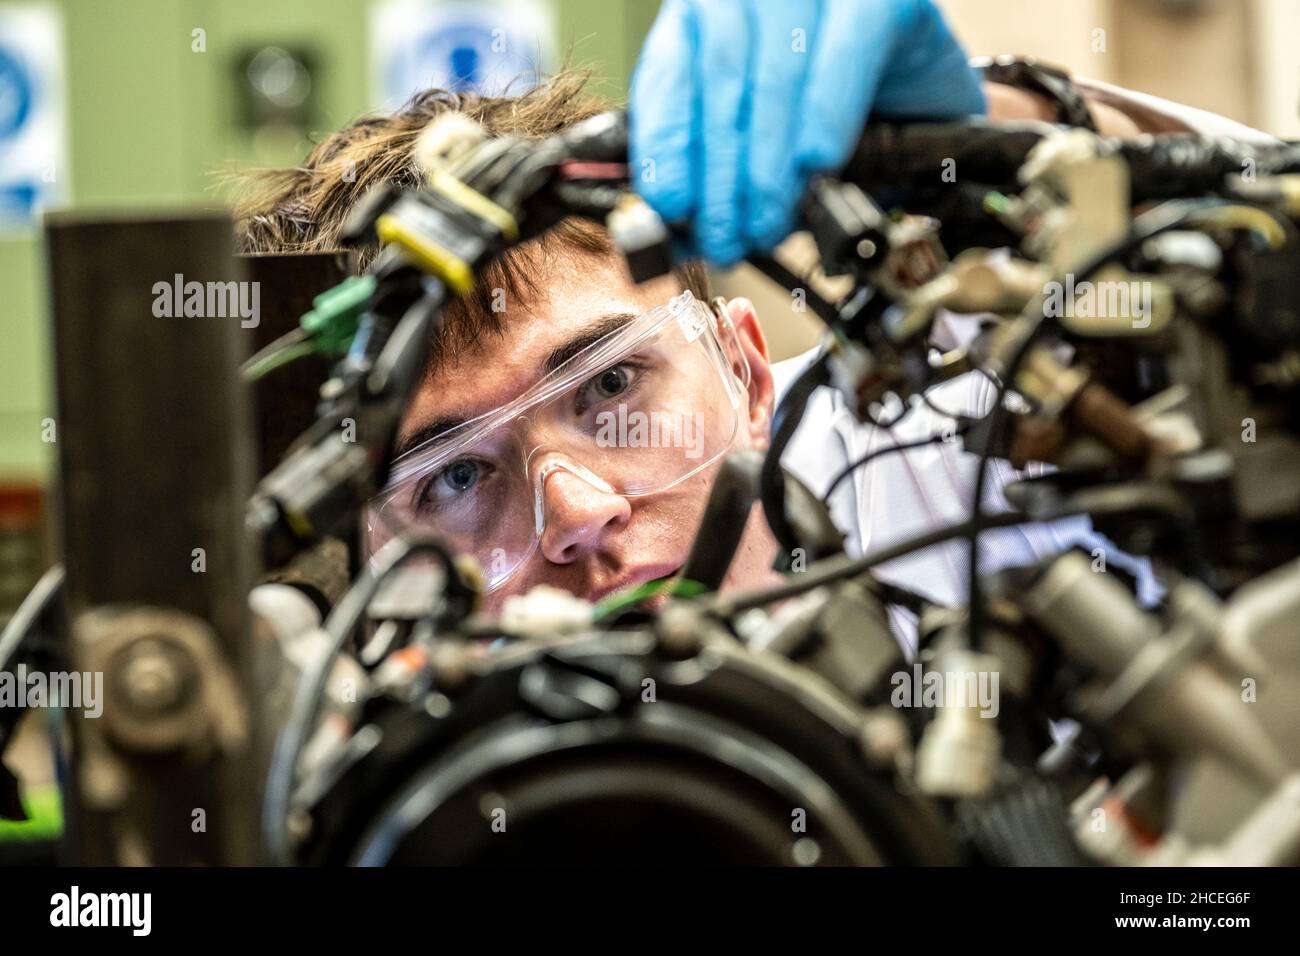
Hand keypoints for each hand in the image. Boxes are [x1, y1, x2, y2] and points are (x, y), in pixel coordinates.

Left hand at [630, 0, 985, 264]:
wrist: (929, 111)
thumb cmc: (842, 129)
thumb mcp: (764, 154)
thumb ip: (716, 175)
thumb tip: (679, 226)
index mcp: (713, 18)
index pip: (671, 70)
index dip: (668, 140)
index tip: (671, 201)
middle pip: (722, 73)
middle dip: (721, 169)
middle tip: (726, 234)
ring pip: (777, 67)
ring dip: (767, 159)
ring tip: (768, 220)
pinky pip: (849, 50)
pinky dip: (826, 112)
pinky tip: (817, 161)